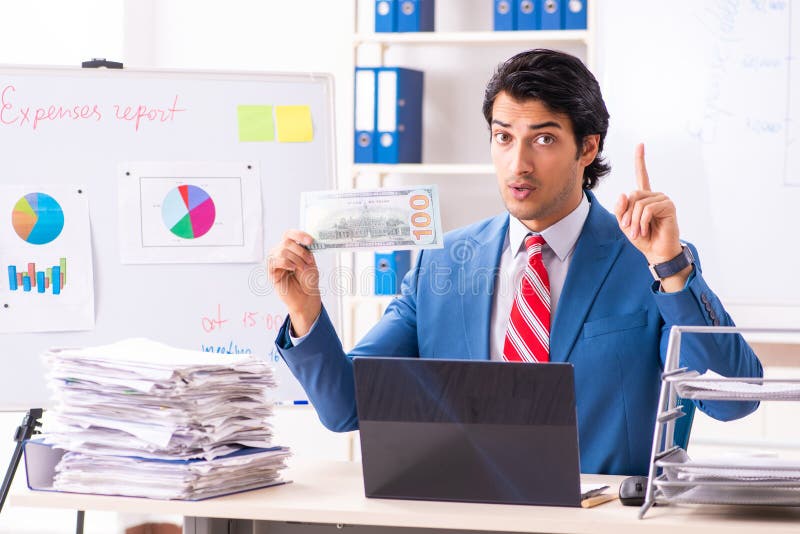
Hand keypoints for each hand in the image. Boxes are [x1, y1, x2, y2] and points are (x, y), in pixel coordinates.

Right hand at [267, 230, 320, 335]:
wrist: (307, 297)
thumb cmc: (308, 280)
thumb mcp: (310, 261)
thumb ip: (305, 249)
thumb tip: (303, 240)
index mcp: (290, 248)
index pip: (289, 234)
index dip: (299, 234)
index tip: (310, 241)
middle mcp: (280, 252)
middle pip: (286, 242)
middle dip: (300, 251)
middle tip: (308, 261)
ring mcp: (275, 262)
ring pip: (282, 250)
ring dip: (296, 259)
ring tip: (301, 268)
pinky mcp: (271, 272)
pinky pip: (275, 261)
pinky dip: (287, 263)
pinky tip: (292, 269)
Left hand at [614, 144, 689, 290]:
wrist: (656, 252)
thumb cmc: (642, 238)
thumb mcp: (625, 224)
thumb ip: (621, 209)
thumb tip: (624, 193)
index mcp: (644, 197)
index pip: (642, 175)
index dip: (640, 160)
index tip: (640, 144)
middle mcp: (654, 195)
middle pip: (632, 195)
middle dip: (626, 213)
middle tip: (628, 228)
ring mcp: (663, 199)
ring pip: (639, 203)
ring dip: (634, 220)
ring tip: (637, 232)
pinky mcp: (668, 206)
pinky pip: (648, 209)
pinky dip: (642, 221)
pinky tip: (644, 230)